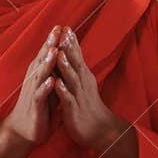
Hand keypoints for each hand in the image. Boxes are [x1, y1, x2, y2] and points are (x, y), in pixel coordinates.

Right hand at [0, 25, 61, 146]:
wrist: (24, 129)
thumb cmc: (39, 105)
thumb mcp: (49, 84)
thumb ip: (55, 70)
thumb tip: (66, 54)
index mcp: (40, 73)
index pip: (47, 53)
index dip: (54, 40)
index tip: (64, 26)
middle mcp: (35, 79)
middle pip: (42, 58)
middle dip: (50, 44)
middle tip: (57, 29)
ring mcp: (34, 91)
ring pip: (41, 74)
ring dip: (47, 62)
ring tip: (53, 50)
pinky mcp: (35, 105)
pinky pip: (40, 95)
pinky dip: (45, 87)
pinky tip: (51, 81)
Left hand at [53, 28, 125, 153]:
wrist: (99, 131)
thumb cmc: (88, 107)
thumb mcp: (84, 85)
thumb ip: (77, 71)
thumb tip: (72, 55)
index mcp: (83, 77)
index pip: (77, 56)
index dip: (71, 42)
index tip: (65, 27)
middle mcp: (83, 84)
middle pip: (76, 63)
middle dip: (69, 48)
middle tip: (64, 32)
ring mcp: (79, 96)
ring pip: (72, 79)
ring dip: (66, 66)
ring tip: (60, 53)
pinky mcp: (74, 110)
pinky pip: (68, 99)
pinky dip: (63, 90)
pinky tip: (58, 83)